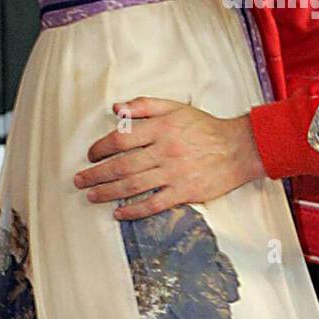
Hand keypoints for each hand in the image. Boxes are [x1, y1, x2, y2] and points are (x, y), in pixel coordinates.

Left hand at [72, 97, 264, 217]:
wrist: (238, 149)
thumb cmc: (205, 128)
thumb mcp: (176, 107)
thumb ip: (145, 105)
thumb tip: (116, 107)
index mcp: (161, 128)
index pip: (121, 138)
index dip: (101, 148)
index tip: (91, 155)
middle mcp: (164, 151)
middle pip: (122, 165)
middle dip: (96, 174)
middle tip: (80, 180)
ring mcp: (173, 173)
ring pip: (132, 185)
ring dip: (107, 192)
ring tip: (91, 196)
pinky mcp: (183, 192)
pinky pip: (153, 204)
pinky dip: (134, 210)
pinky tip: (119, 212)